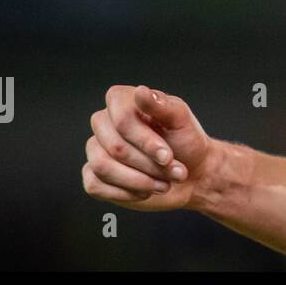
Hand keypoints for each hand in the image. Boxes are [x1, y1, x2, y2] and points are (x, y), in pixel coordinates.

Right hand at [83, 85, 215, 210]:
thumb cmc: (186, 140)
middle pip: (116, 147)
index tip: (168, 155)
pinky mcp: (94, 174)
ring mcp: (96, 148)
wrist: (192, 172)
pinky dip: (126, 193)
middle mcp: (104, 122)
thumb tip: (140, 91)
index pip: (122, 120)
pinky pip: (96, 186)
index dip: (145, 141)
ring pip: (103, 167)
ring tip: (164, 184)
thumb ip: (161, 105)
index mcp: (122, 100)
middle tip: (175, 172)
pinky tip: (146, 191)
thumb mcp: (181, 120)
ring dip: (139, 181)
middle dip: (149, 165)